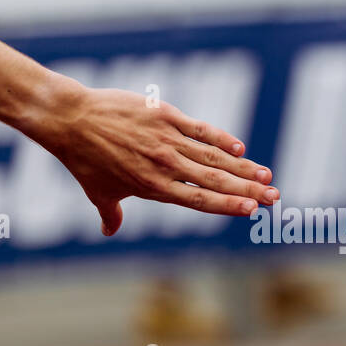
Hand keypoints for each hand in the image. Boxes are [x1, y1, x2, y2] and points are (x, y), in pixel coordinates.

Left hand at [31, 82, 277, 235]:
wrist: (72, 119)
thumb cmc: (83, 160)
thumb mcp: (98, 192)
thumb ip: (110, 214)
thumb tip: (108, 230)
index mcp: (153, 187)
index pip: (199, 200)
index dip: (228, 205)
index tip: (252, 210)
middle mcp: (165, 165)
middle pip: (215, 180)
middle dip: (247, 190)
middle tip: (274, 197)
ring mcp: (167, 139)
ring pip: (213, 156)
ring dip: (243, 167)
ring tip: (266, 176)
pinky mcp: (164, 115)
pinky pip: (199, 129)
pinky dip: (221, 138)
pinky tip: (240, 148)